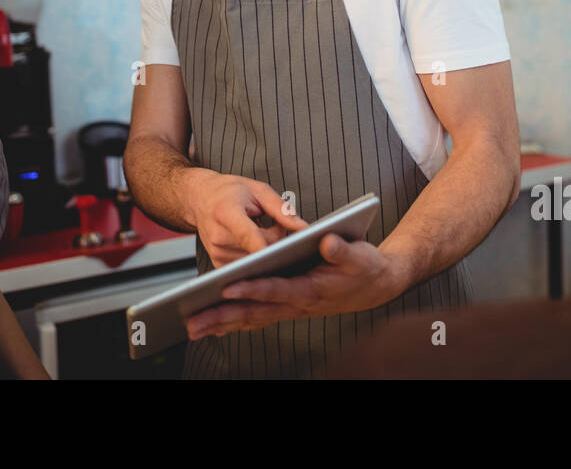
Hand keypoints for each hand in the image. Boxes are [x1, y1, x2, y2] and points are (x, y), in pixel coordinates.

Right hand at [183, 170, 307, 267]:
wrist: (200, 199)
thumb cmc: (229, 191)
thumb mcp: (257, 190)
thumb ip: (281, 209)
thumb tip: (303, 227)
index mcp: (226, 212)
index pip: (247, 233)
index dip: (263, 244)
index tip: (277, 253)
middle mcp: (218, 236)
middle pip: (259, 249)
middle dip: (276, 238)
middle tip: (273, 221)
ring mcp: (217, 253)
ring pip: (257, 260)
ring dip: (266, 248)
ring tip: (259, 228)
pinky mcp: (219, 265)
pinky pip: (248, 267)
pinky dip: (256, 256)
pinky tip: (253, 241)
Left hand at [184, 233, 409, 338]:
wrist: (378, 285)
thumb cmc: (367, 267)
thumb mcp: (360, 254)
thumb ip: (342, 249)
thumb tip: (326, 241)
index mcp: (312, 289)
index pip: (276, 290)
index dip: (252, 289)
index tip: (227, 287)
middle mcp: (298, 303)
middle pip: (255, 312)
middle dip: (222, 317)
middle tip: (193, 323)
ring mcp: (292, 308)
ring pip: (252, 319)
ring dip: (222, 324)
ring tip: (192, 329)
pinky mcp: (289, 306)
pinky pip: (257, 317)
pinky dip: (235, 322)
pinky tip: (215, 325)